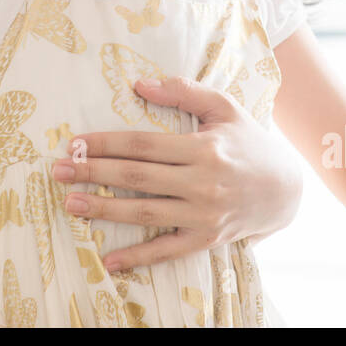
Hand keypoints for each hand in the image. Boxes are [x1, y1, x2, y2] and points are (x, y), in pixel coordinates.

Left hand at [49, 76, 303, 271]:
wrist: (287, 188)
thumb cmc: (249, 142)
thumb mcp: (224, 107)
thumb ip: (184, 92)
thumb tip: (140, 84)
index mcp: (203, 148)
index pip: (143, 144)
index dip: (106, 143)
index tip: (75, 143)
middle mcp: (203, 182)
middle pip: (137, 178)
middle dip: (94, 173)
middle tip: (58, 171)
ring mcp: (205, 214)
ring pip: (145, 213)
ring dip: (105, 209)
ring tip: (71, 203)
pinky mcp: (207, 239)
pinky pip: (168, 250)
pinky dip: (138, 258)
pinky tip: (109, 261)